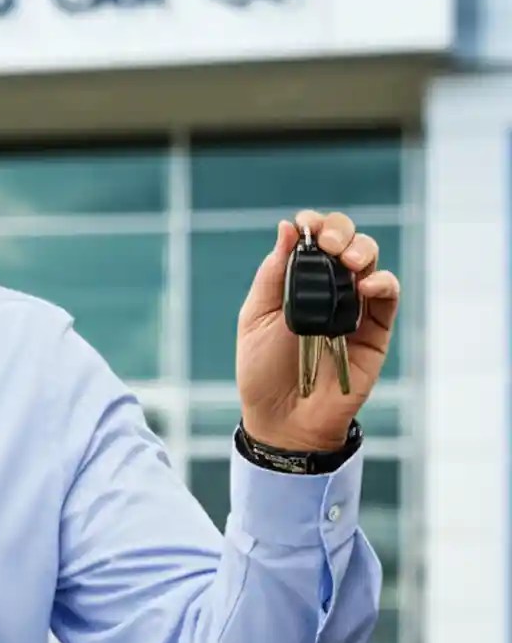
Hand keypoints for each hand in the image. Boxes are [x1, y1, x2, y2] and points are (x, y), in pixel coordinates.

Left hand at [236, 210, 400, 451]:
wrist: (283, 417)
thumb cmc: (263, 370)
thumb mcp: (255, 318)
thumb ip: (272, 276)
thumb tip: (285, 229)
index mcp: (295, 281)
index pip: (311, 240)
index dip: (313, 225)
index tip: (306, 225)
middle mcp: (327, 288)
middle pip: (346, 242)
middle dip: (340, 232)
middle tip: (328, 244)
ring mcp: (353, 307)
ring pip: (370, 262)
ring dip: (363, 251)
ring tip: (348, 261)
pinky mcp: (375, 330)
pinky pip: (388, 297)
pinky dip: (382, 283)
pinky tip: (367, 286)